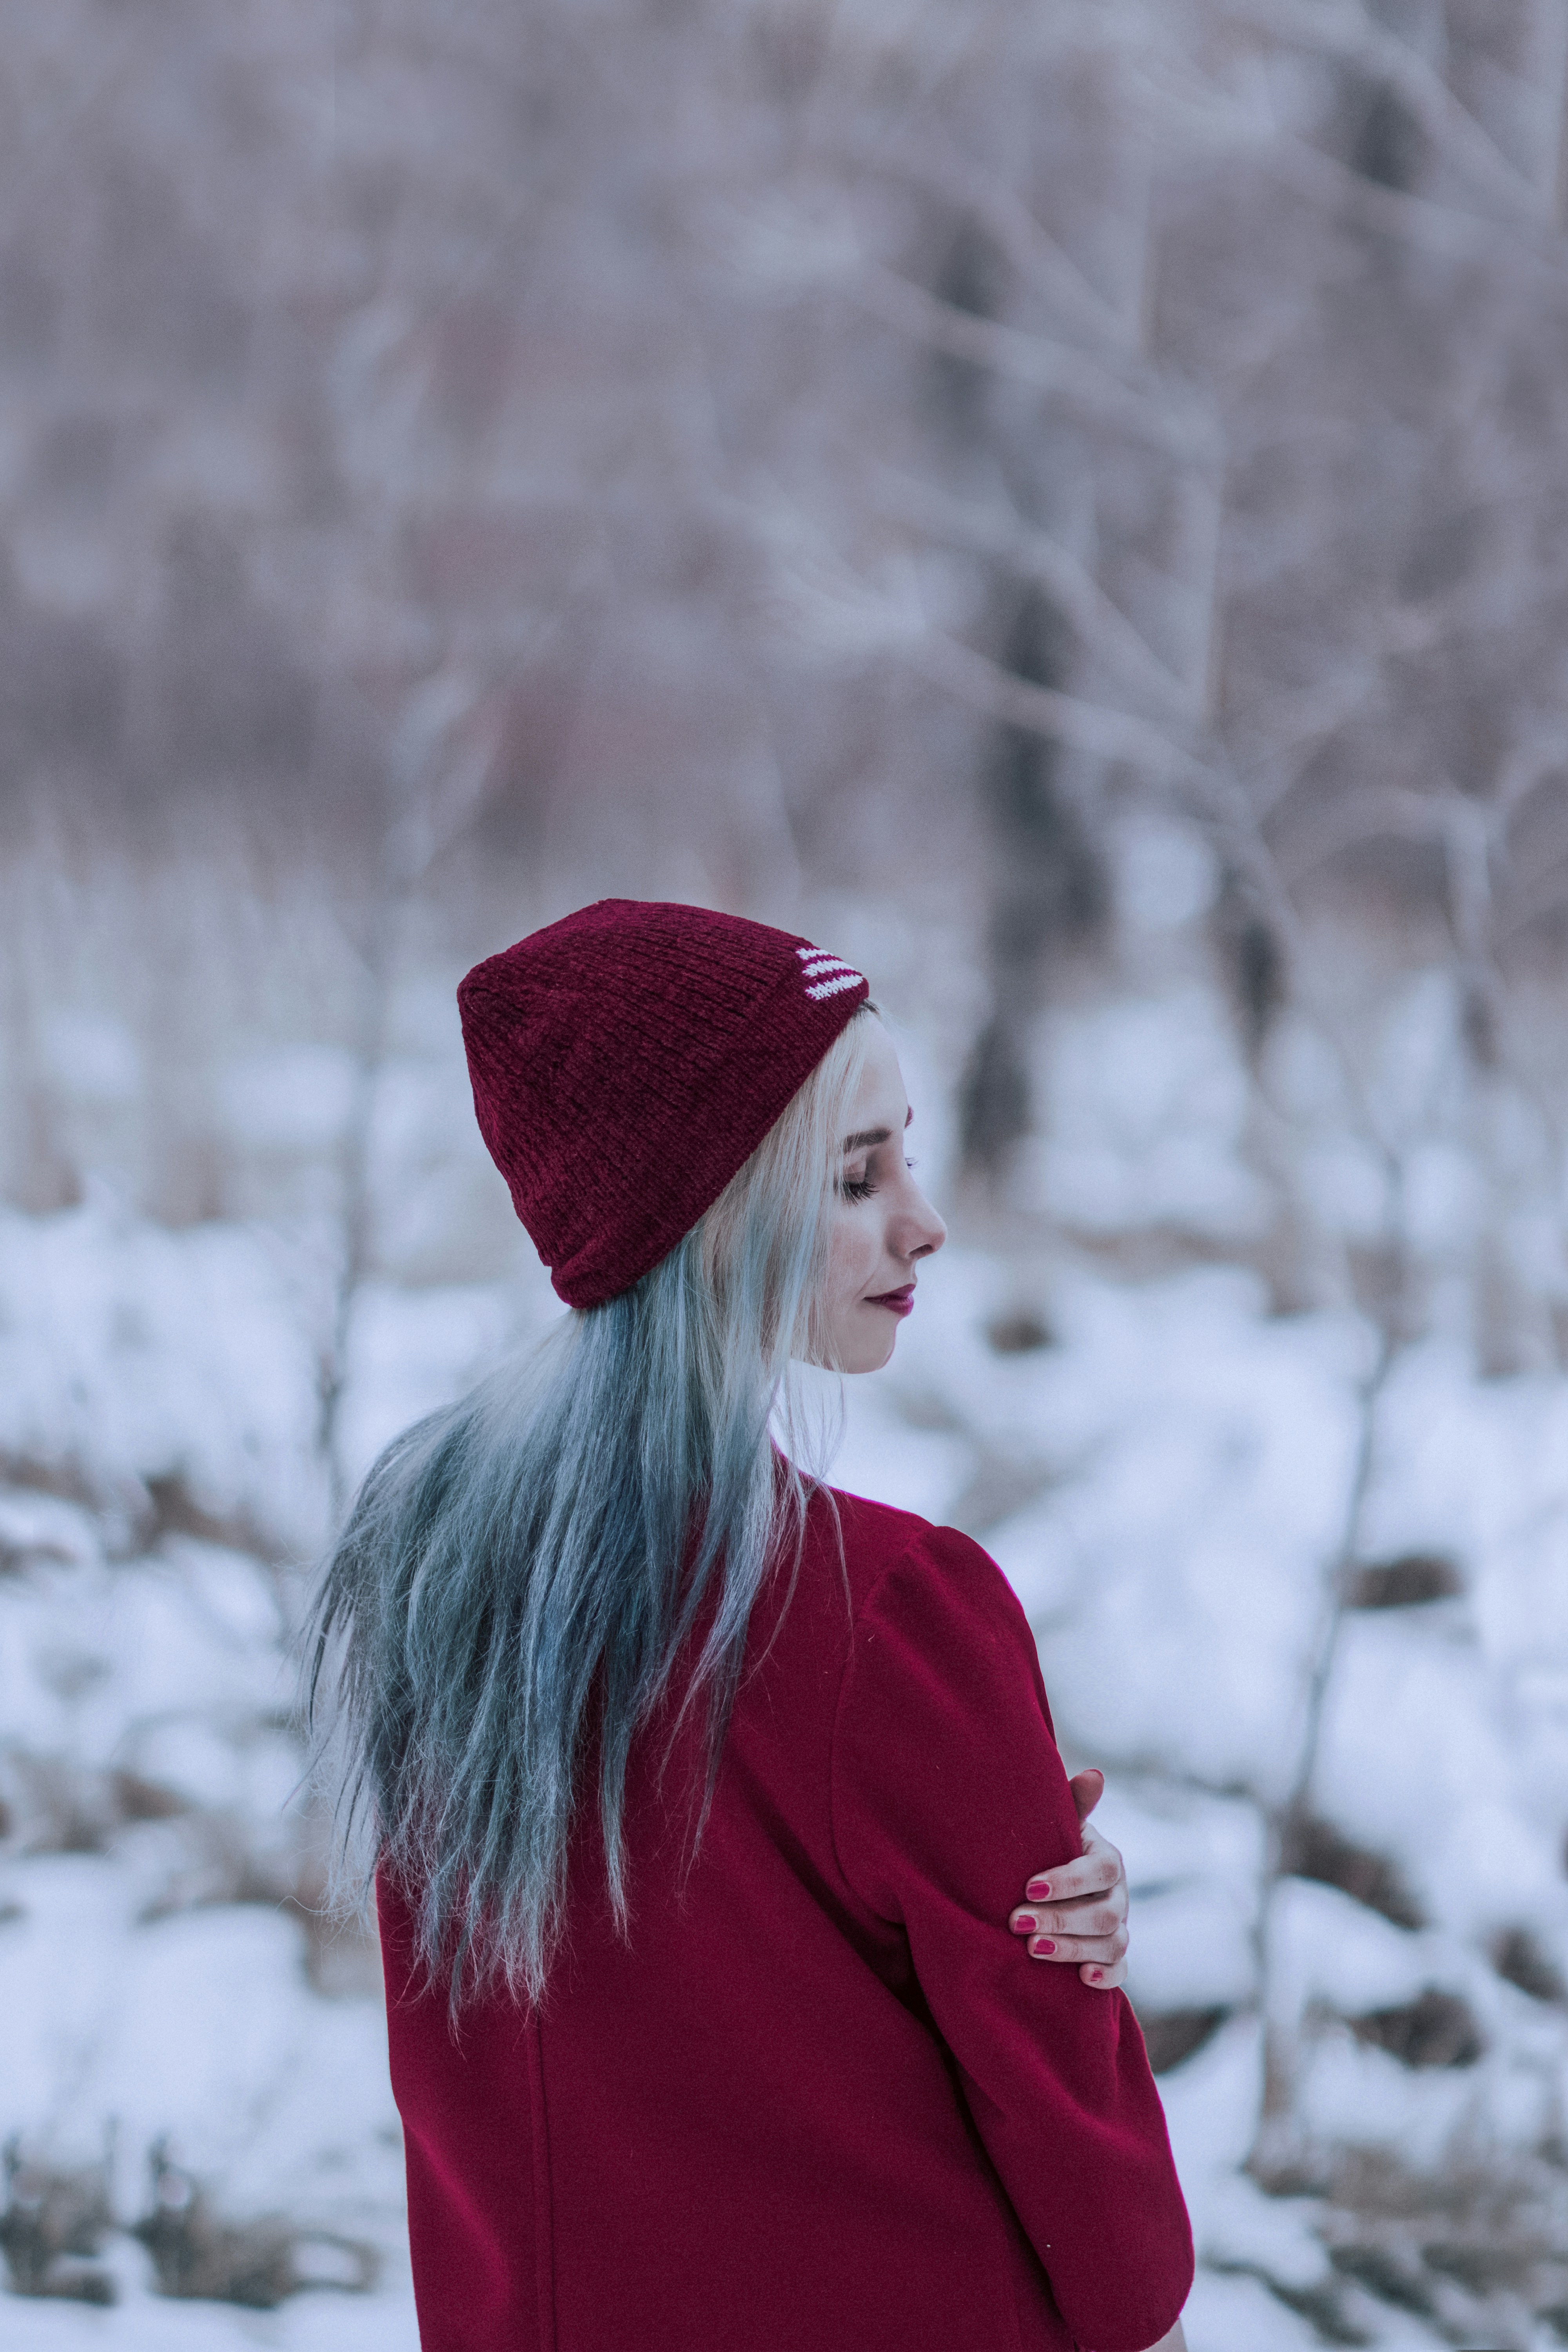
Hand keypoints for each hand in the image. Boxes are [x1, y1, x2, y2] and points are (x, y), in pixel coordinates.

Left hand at [1007, 1767, 1129, 1989]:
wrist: (1047, 1884)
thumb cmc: (1048, 1848)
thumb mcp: (1057, 1825)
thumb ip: (1072, 1803)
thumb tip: (1094, 1774)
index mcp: (1107, 1860)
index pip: (1102, 1870)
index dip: (1069, 1880)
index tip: (1028, 1887)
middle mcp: (1119, 1895)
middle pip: (1106, 1913)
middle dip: (1061, 1919)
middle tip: (1017, 1921)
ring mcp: (1118, 1928)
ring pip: (1112, 1944)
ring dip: (1072, 1948)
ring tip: (1032, 1948)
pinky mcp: (1112, 1957)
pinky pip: (1120, 1971)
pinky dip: (1104, 1976)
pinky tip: (1081, 1977)